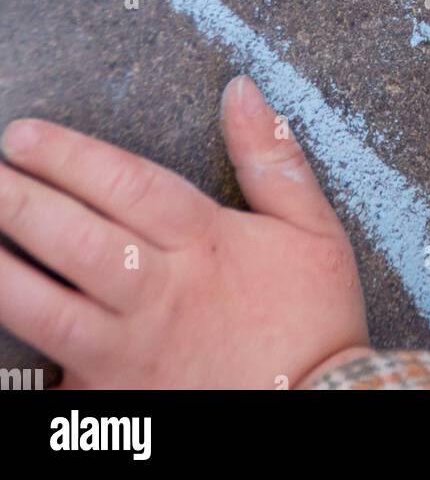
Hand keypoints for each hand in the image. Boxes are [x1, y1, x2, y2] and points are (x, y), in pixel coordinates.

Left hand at [0, 76, 369, 388]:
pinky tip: (1, 318)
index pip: (124, 185)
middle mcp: (159, 294)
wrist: (324, 412)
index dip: (68, 156)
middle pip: (76, 239)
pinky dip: (24, 353)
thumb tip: (241, 90)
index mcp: (204, 243)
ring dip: (5, 271)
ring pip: (49, 311)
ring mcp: (131, 353)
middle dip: (21, 201)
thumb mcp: (313, 228)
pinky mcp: (117, 399)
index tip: (25, 135)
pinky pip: (55, 375)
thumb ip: (272, 157)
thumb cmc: (314, 318)